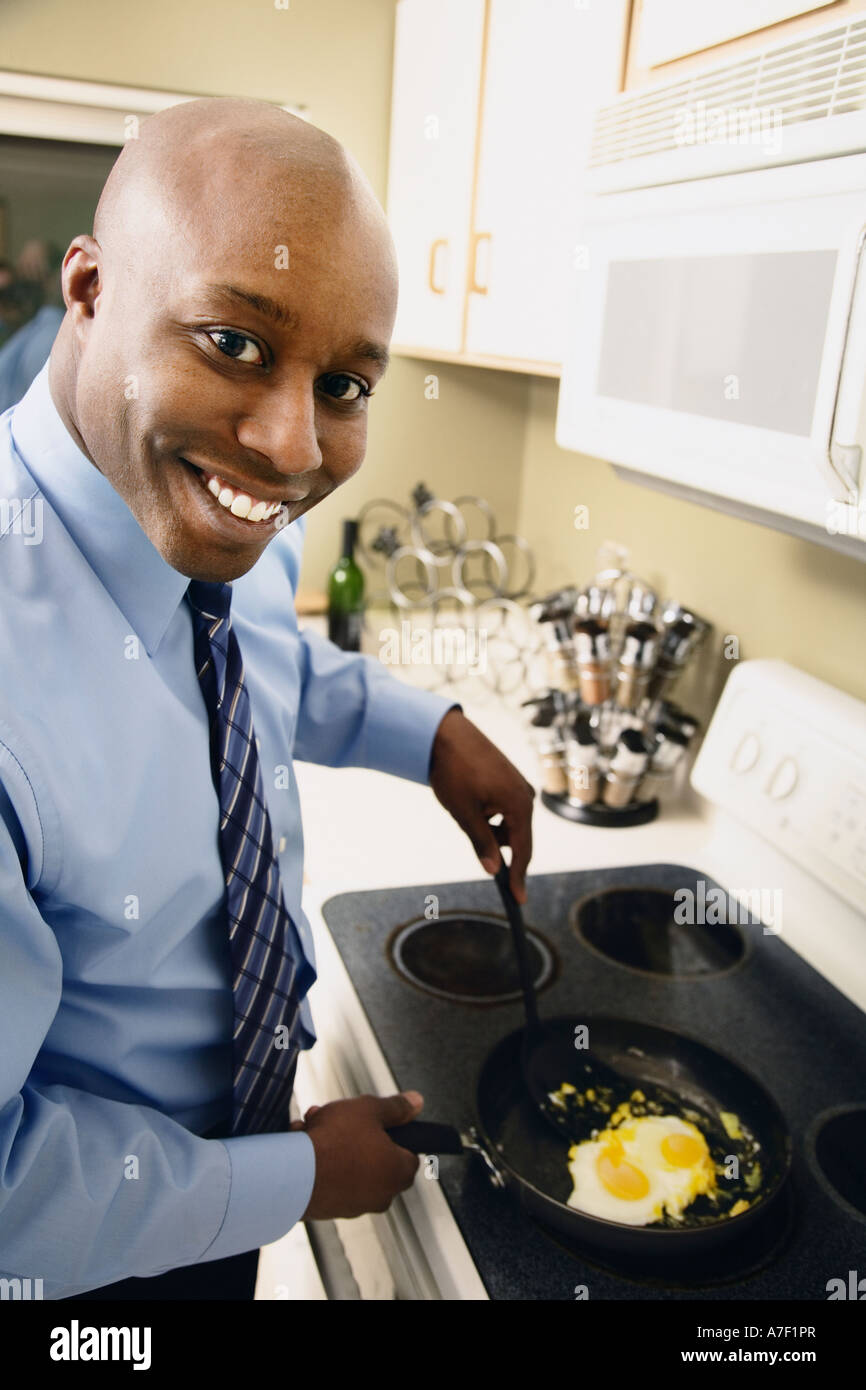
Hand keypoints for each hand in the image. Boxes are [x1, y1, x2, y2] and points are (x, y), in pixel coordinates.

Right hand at [291, 1091, 422, 1219]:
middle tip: (340, 1119)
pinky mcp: (329, 1210)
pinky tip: (303, 1145)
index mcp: (398, 1172)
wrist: (295, 1174)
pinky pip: (329, 1180)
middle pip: (375, 1157)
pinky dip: (319, 1164)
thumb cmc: (335, 1142)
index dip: (395, 1134)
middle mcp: (381, 1195)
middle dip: (355, 1135)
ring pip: (349, 1166)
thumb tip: (416, 1102)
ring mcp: (355, 1206)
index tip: (379, 1123)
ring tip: (314, 1127)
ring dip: (333, 1146)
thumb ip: (396, 1107)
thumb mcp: (369, 1110)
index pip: (410, 1153)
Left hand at [429, 708, 534, 903]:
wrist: (444, 732)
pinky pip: (504, 807)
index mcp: (519, 804)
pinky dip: (490, 814)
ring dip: (491, 828)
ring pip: (508, 822)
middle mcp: (525, 794)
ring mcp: (517, 784)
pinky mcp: (508, 777)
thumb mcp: (464, 813)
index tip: (518, 899)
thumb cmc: (454, 772)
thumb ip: (482, 843)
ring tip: (465, 812)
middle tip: (474, 843)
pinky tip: (470, 803)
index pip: (523, 850)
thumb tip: (495, 869)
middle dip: (498, 846)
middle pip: (517, 836)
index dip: (519, 876)